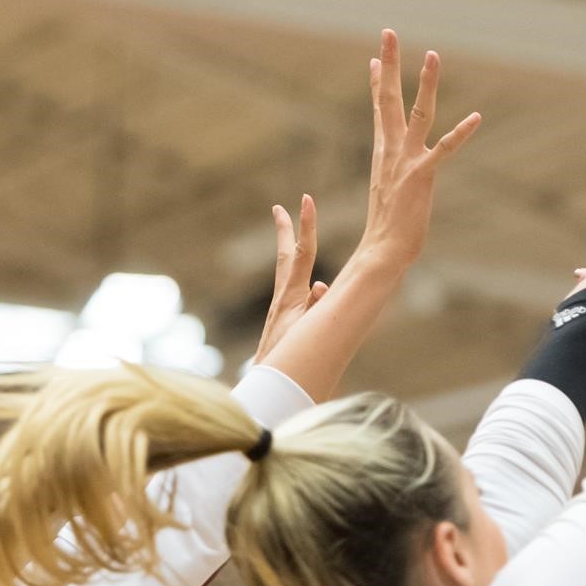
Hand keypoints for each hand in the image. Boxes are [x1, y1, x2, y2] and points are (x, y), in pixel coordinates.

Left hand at [256, 194, 328, 364]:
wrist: (265, 385)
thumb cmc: (286, 364)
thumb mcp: (304, 333)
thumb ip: (315, 309)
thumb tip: (320, 285)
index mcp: (291, 297)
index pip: (303, 254)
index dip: (306, 225)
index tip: (306, 199)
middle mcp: (284, 298)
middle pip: (287, 256)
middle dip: (285, 231)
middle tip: (279, 208)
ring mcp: (281, 308)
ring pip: (287, 271)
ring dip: (291, 251)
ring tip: (289, 233)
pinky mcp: (282, 319)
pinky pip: (293, 290)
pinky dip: (299, 280)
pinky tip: (311, 287)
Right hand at [357, 30, 481, 266]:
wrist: (383, 251)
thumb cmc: (387, 229)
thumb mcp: (387, 190)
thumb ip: (390, 173)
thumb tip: (390, 172)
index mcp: (382, 154)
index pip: (379, 109)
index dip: (378, 82)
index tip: (376, 58)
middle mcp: (391, 151)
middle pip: (389, 99)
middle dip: (389, 64)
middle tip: (387, 33)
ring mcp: (406, 162)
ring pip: (417, 113)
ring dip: (425, 83)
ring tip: (432, 54)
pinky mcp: (422, 177)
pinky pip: (444, 150)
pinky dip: (461, 134)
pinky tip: (477, 117)